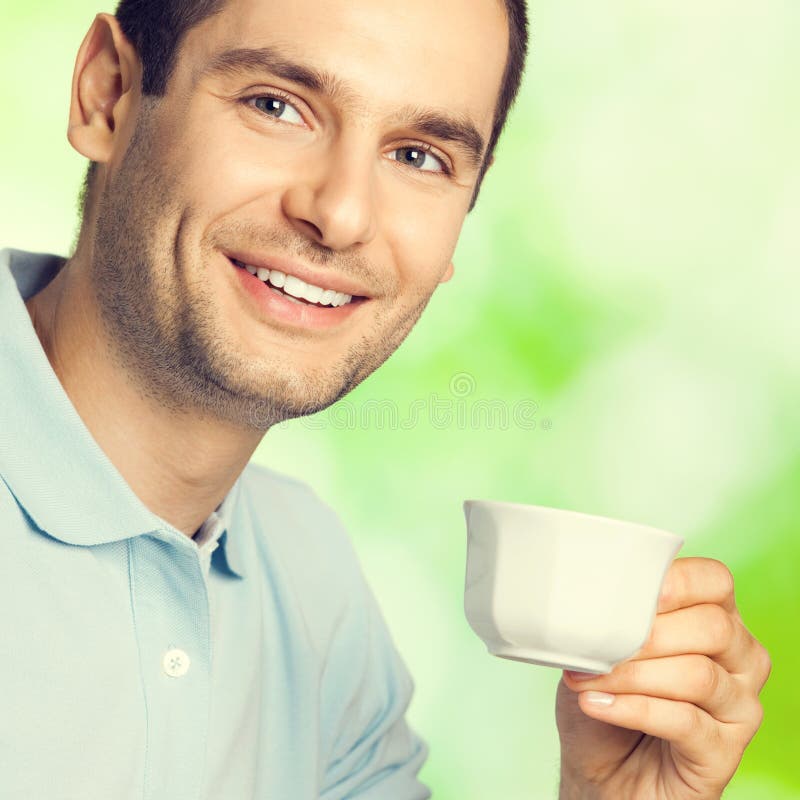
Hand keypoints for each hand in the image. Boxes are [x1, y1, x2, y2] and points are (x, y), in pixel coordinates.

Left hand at [556, 557, 770, 798]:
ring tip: (587, 679)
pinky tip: (597, 704)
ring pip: (697, 675)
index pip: (715, 580)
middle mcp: (740, 659)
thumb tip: (591, 600)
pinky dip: (632, 708)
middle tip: (597, 648)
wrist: (601, 770)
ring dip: (631, 675)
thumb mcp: (602, 647)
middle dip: (645, 635)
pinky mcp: (726, 752)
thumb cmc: (607, 696)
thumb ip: (611, 619)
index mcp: (715, 618)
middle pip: (711, 627)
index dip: (676, 581)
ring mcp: (739, 707)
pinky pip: (685, 721)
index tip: (625, 594)